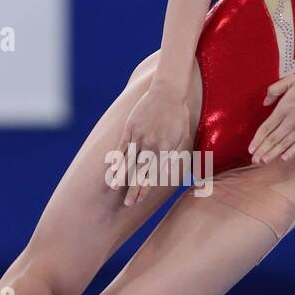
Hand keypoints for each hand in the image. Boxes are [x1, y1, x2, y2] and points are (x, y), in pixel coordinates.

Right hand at [115, 78, 190, 205]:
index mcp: (165, 148)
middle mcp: (151, 144)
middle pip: (140, 171)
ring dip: (121, 174)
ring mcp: (139, 136)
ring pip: (128, 159)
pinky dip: (116, 157)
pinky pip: (121, 145)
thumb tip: (170, 175)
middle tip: (128, 204)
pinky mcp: (130, 127)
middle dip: (134, 188)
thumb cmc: (178, 115)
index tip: (138, 201)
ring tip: (114, 187)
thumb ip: (175, 156)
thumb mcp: (183, 137)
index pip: (153, 174)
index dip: (145, 189)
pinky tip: (111, 168)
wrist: (169, 91)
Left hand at [248, 71, 294, 163]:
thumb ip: (274, 90)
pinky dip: (291, 153)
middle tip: (254, 160)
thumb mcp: (290, 80)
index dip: (257, 140)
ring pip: (284, 145)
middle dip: (262, 151)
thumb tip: (265, 102)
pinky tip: (284, 159)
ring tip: (263, 162)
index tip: (250, 148)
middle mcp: (291, 122)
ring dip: (273, 154)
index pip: (266, 128)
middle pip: (273, 139)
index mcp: (284, 109)